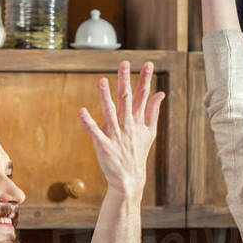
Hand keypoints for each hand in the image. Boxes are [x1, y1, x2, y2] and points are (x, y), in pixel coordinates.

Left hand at [79, 61, 164, 198]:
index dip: (145, 79)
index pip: (143, 96)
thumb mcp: (150, 132)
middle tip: (124, 64)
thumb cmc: (138, 153)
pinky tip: (82, 111)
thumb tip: (160, 93)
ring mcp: (116, 135)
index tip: (148, 64)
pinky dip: (89, 122)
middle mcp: (127, 125)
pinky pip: (95, 132)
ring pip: (110, 112)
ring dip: (106, 97)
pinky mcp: (104, 145)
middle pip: (126, 100)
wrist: (130, 179)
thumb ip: (153, 111)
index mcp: (138, 121)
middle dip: (125, 81)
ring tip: (102, 81)